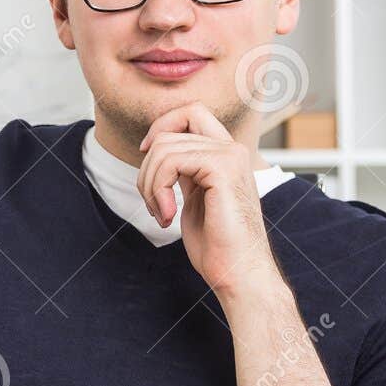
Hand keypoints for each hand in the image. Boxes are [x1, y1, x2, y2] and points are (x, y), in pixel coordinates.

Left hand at [137, 102, 282, 297]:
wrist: (239, 273)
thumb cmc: (217, 245)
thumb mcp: (194, 197)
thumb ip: (183, 170)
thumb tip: (155, 149)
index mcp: (226, 154)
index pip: (190, 112)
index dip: (162, 126)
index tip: (146, 154)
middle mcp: (231, 149)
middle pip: (170, 132)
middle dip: (148, 168)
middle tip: (153, 203)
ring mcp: (230, 156)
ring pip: (165, 147)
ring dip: (150, 184)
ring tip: (160, 214)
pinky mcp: (223, 168)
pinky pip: (172, 160)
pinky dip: (158, 189)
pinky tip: (167, 215)